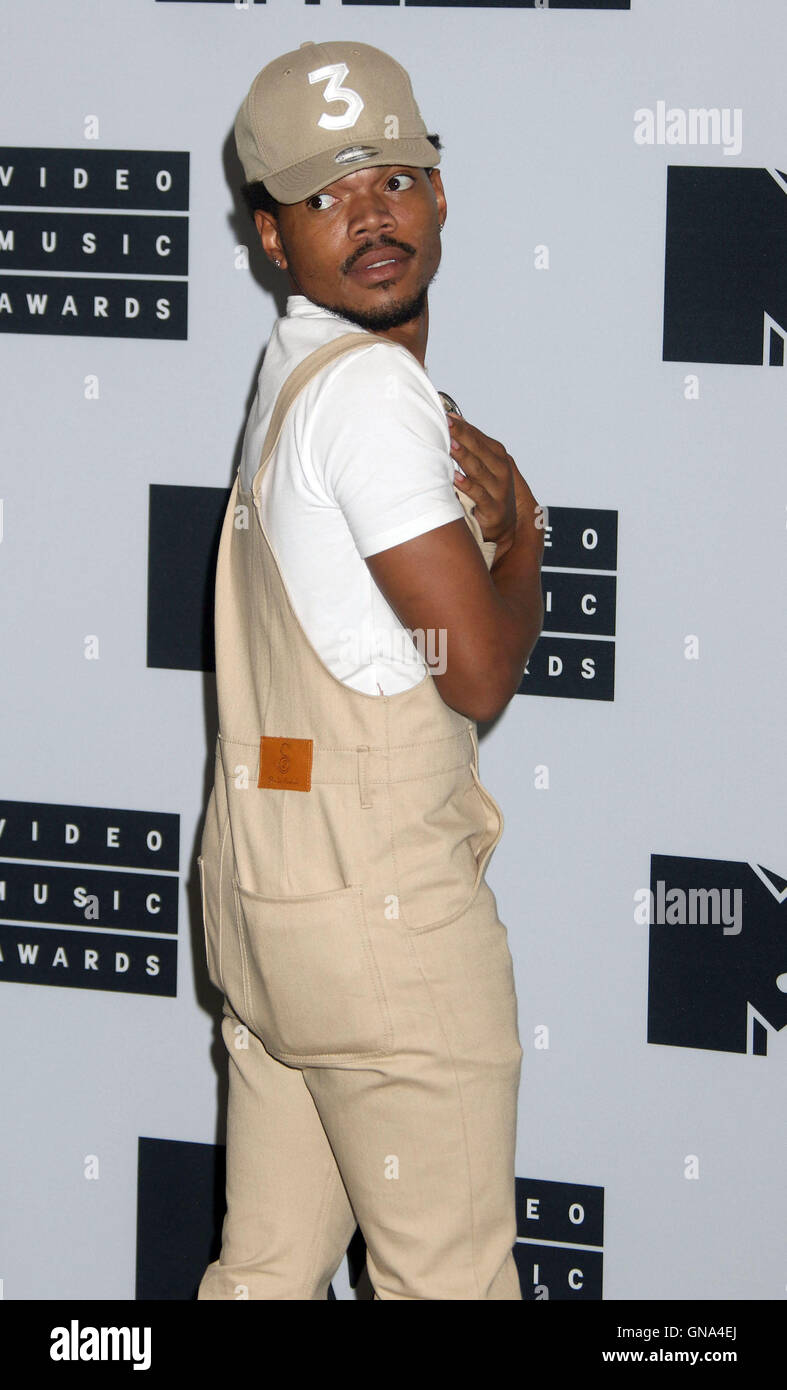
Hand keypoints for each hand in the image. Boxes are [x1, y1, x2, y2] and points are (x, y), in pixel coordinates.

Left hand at [448, 413, 542, 562]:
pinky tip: (454, 477)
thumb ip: (470, 445)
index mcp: (497, 456)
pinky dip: (467, 485)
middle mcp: (500, 470)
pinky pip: (478, 495)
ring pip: (478, 469)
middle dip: (461, 434)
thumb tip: (452, 419)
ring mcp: (498, 489)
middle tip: (445, 422)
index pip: (478, 437)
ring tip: (450, 444)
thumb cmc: (488, 491)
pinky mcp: (493, 508)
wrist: (503, 525)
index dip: (462, 426)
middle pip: (478, 449)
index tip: (444, 413)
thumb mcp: (482, 466)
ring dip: (463, 456)